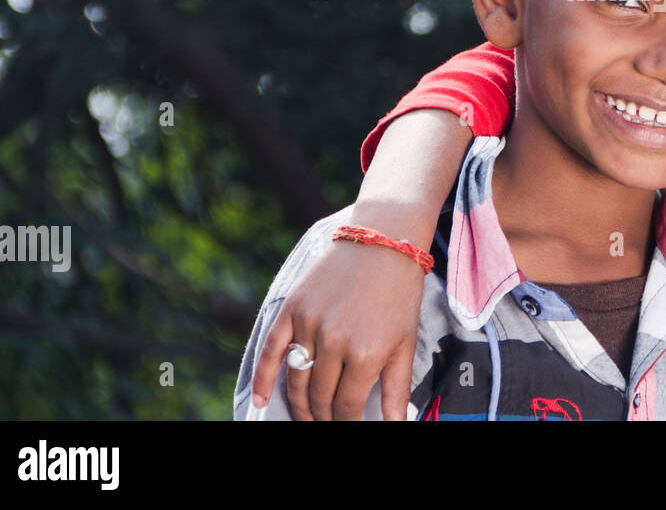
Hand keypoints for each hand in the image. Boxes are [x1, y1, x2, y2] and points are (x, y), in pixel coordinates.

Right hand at [250, 240, 424, 419]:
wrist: (384, 239)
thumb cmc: (400, 293)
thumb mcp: (406, 342)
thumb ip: (398, 389)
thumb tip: (397, 425)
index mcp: (366, 353)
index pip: (347, 407)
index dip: (346, 423)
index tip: (348, 426)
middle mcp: (334, 341)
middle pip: (319, 397)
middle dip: (323, 417)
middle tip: (327, 423)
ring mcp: (310, 323)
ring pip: (296, 380)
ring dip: (299, 405)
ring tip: (306, 418)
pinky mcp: (293, 306)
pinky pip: (271, 349)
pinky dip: (262, 378)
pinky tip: (260, 401)